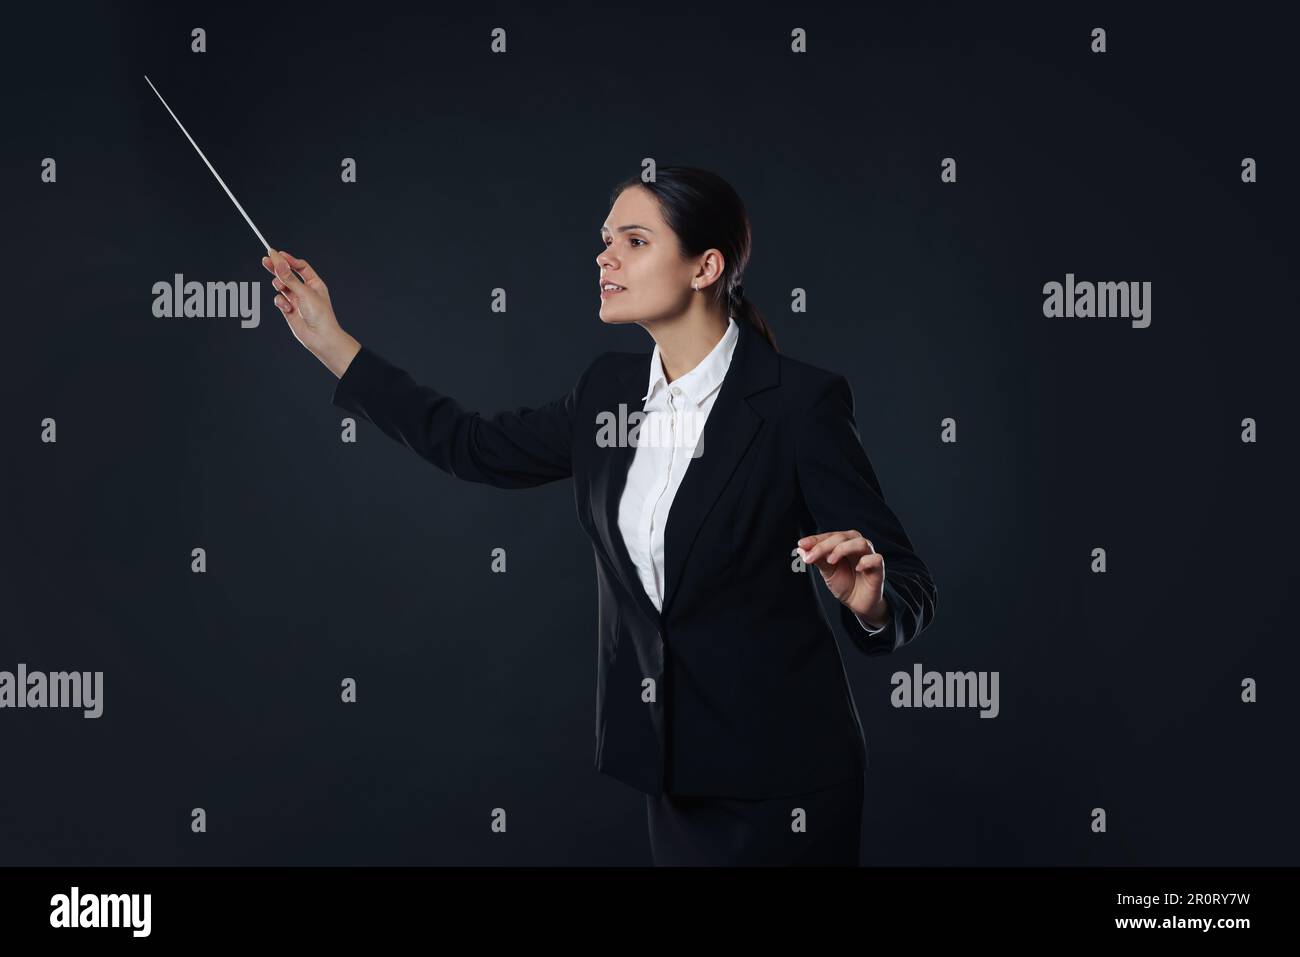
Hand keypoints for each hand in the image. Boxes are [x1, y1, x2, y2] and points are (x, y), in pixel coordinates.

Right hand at [260, 250, 358, 376]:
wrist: (320, 338)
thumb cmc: (320, 315)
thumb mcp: (304, 293)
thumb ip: (289, 278)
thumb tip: (278, 262)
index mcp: (314, 283)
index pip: (300, 267)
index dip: (289, 260)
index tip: (276, 254)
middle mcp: (305, 290)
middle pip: (288, 274)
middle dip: (277, 268)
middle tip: (265, 260)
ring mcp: (297, 300)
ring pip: (282, 286)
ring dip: (279, 285)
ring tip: (280, 286)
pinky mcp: (289, 310)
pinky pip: (280, 300)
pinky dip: (281, 302)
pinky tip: (287, 308)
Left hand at [796, 530, 889, 626]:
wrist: (858, 603)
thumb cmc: (845, 583)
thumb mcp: (827, 571)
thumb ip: (817, 559)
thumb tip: (801, 548)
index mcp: (844, 544)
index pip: (830, 536)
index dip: (816, 539)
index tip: (802, 544)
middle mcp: (856, 546)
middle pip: (843, 537)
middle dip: (824, 545)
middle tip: (811, 556)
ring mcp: (868, 555)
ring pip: (860, 542)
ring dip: (843, 549)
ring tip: (831, 561)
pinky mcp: (878, 568)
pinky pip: (876, 558)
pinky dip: (865, 561)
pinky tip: (857, 568)